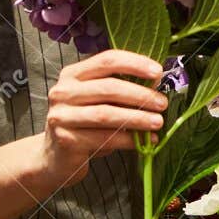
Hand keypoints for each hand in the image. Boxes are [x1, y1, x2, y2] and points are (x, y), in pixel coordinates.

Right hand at [37, 50, 167, 189]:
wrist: (55, 157)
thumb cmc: (84, 124)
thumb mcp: (99, 101)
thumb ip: (120, 89)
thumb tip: (155, 83)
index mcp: (73, 74)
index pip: (107, 60)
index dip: (135, 63)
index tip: (158, 72)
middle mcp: (63, 91)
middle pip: (109, 87)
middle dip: (140, 94)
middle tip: (162, 103)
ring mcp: (61, 116)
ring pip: (106, 114)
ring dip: (137, 118)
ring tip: (158, 122)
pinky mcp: (65, 139)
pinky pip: (103, 138)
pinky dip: (129, 140)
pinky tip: (145, 141)